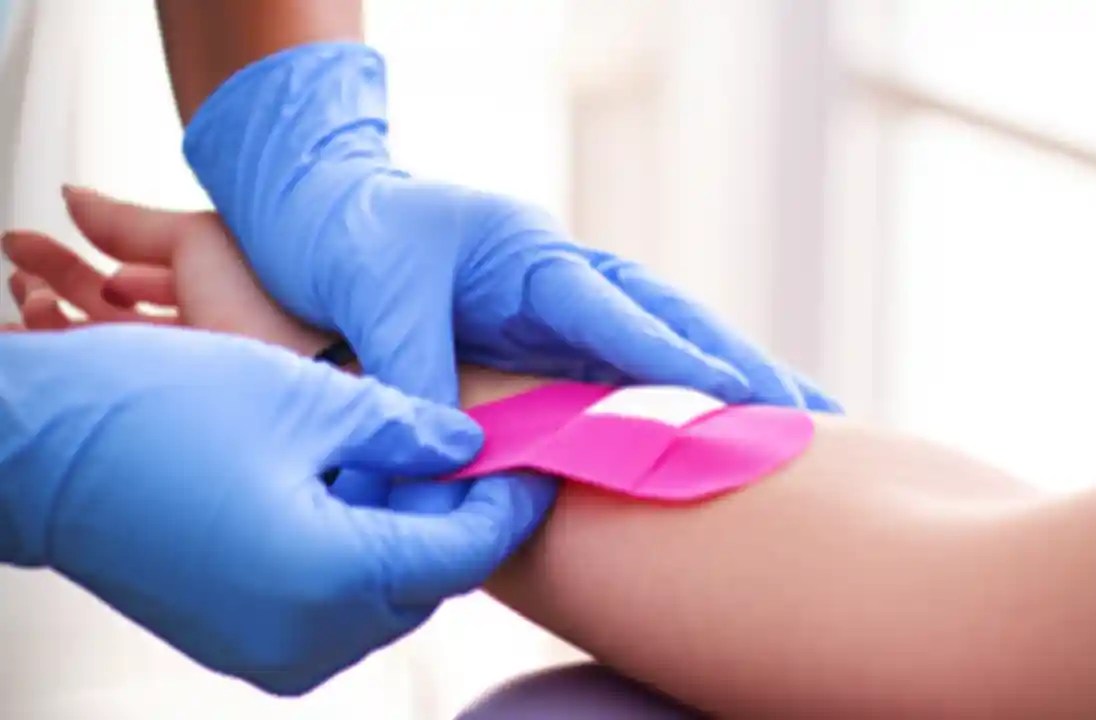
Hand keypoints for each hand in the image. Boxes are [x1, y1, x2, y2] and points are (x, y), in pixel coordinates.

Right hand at [0, 324, 554, 694]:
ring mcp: (266, 650)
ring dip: (409, 537)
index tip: (538, 460)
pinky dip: (359, 557)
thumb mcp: (305, 398)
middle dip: (460, 519)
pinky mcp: (238, 642)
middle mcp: (304, 637)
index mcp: (330, 576)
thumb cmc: (161, 406)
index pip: (460, 551)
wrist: (36, 452)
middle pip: (426, 581)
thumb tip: (468, 451)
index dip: (508, 505)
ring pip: (382, 599)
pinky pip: (330, 608)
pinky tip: (356, 495)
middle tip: (477, 455)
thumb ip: (406, 432)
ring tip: (416, 465)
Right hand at [3, 188, 331, 354]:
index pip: (140, 280)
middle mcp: (199, 340)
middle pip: (112, 317)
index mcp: (217, 295)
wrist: (309, 367)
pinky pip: (101, 385)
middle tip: (15, 272)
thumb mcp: (197, 240)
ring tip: (19, 299)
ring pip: (103, 353)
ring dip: (51, 326)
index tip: (26, 243)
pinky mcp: (163, 413)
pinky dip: (61, 362)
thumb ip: (128, 225)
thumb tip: (71, 195)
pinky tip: (27, 346)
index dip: (85, 264)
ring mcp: (183, 378)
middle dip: (57, 291)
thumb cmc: (273, 298)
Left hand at [183, 43, 840, 415]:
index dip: (674, 360)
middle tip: (815, 417)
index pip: (616, 312)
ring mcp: (565, 312)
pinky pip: (626, 372)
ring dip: (730, 385)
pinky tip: (717, 429)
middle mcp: (565, 283)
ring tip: (803, 425)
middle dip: (742, 369)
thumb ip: (419, 374)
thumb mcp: (378, 292)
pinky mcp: (551, 339)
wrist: (320, 207)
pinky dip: (678, 398)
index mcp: (533, 257)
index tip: (734, 398)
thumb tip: (457, 464)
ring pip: (664, 347)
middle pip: (671, 324)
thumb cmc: (349, 232)